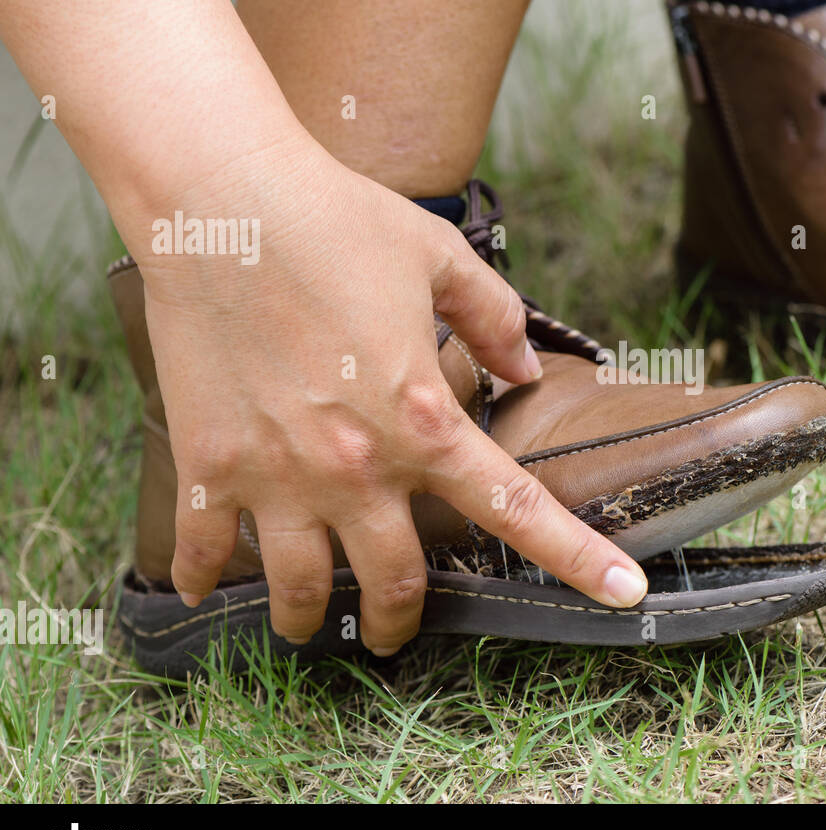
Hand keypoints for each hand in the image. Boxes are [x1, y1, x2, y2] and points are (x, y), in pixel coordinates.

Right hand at [124, 140, 647, 655]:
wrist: (223, 198)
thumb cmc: (336, 219)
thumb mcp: (440, 258)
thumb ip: (493, 321)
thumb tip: (523, 368)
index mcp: (424, 419)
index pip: (516, 510)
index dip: (577, 558)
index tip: (623, 592)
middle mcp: (357, 466)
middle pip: (395, 582)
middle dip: (399, 622)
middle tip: (396, 632)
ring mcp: (279, 473)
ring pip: (301, 589)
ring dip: (309, 620)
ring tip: (308, 626)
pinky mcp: (209, 462)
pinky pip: (203, 548)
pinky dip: (198, 578)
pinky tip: (198, 589)